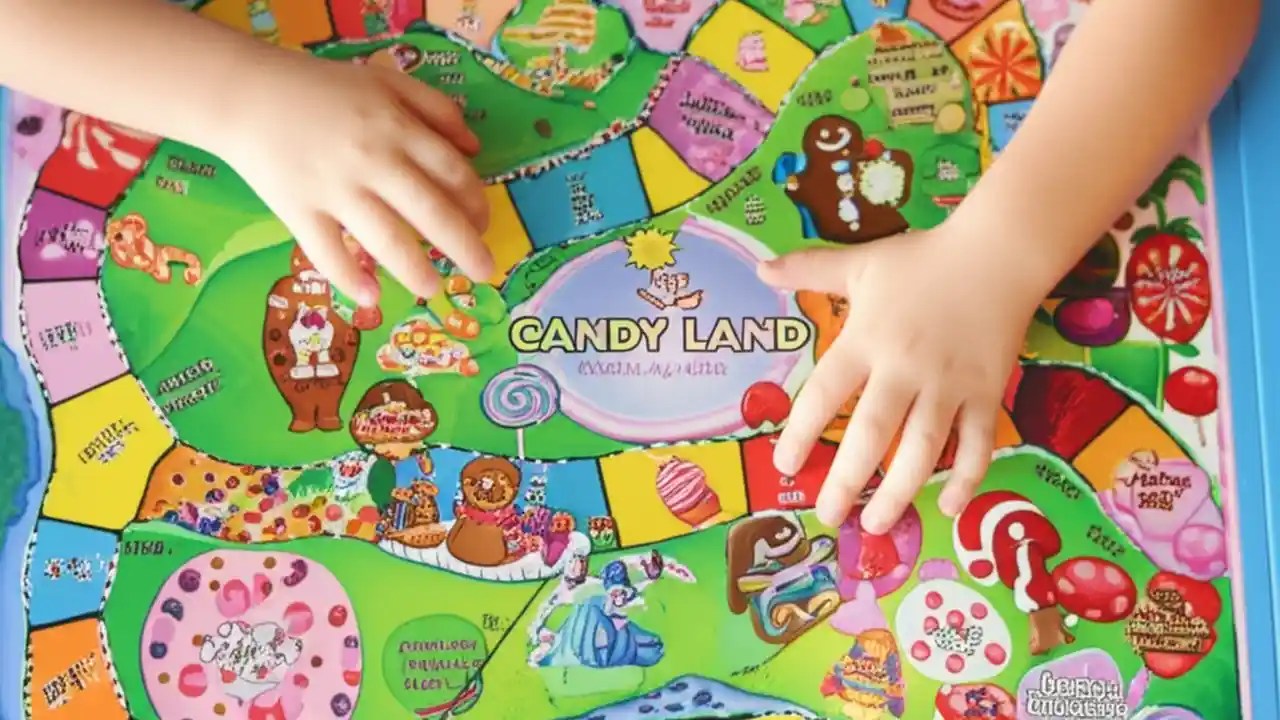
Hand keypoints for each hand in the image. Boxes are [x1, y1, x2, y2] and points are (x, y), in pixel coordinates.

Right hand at [211, 51, 491, 305]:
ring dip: (415, 269)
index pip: (451, 171)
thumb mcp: (385, 81)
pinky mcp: (298, 210)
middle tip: (484, 271)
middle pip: (430, 211)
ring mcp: (335, 189)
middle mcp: (373, 161)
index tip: (484, 223)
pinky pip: (327, 252)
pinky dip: (348, 278)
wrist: (247, 92)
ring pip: (385, 238)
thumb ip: (433, 107)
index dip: (475, 201)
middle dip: (464, 246)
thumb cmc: (321, 88)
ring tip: (433, 289)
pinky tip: (371, 297)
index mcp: (397, 128)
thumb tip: (473, 147)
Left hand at [759, 225, 1042, 533]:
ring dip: (899, 491)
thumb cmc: (923, 260)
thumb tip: (760, 270)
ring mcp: (949, 385)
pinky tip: (949, 506)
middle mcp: (904, 369)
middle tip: (827, 516)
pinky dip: (966, 477)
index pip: (825, 393)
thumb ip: (809, 269)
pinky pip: (976, 444)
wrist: (999, 253)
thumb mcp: (860, 262)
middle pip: (872, 434)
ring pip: (922, 449)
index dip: (801, 432)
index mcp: (867, 339)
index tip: (784, 466)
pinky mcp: (986, 393)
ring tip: (877, 526)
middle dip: (847, 480)